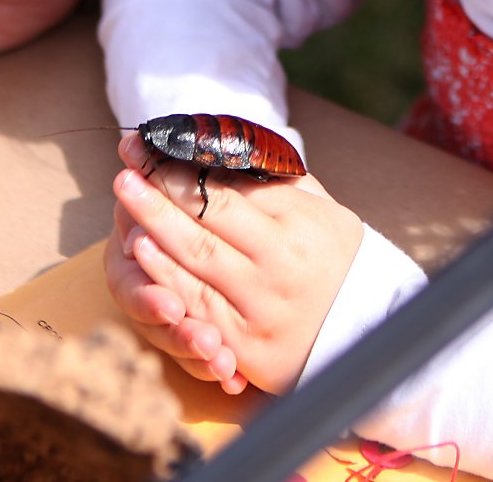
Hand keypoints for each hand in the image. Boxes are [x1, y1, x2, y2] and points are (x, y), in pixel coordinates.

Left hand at [106, 134, 361, 395]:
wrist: (368, 325)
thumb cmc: (337, 257)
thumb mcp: (320, 208)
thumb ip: (274, 181)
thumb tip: (222, 148)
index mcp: (296, 228)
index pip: (224, 197)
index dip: (180, 174)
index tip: (149, 150)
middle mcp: (277, 268)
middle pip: (203, 228)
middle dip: (156, 199)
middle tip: (124, 174)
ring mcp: (260, 308)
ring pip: (195, 267)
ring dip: (154, 236)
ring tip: (125, 210)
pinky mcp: (248, 345)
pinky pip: (199, 310)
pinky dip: (167, 282)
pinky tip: (144, 258)